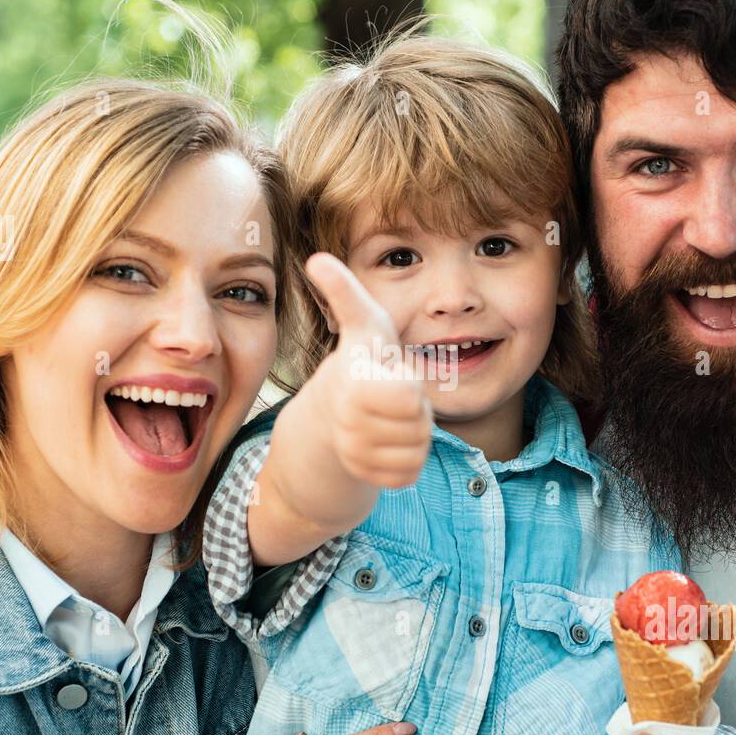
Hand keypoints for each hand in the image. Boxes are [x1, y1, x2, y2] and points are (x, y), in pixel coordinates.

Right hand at [303, 252, 431, 488]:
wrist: (333, 413)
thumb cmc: (361, 359)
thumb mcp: (361, 322)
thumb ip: (344, 292)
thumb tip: (317, 257)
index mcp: (354, 386)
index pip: (408, 398)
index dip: (411, 388)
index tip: (391, 377)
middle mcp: (350, 423)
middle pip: (419, 427)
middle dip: (418, 412)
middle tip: (397, 398)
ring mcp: (356, 454)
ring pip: (415, 453)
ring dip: (414, 437)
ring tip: (393, 419)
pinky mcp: (365, 477)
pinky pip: (406, 475)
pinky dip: (407, 463)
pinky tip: (390, 444)